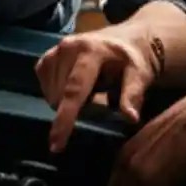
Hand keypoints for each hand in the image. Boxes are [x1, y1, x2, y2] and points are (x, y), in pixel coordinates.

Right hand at [36, 26, 159, 152]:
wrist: (126, 39)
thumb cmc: (134, 60)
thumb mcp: (140, 75)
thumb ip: (132, 94)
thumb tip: (130, 117)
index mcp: (91, 51)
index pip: (74, 90)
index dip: (64, 119)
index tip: (56, 145)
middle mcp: (67, 47)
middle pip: (61, 97)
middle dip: (77, 108)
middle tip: (99, 98)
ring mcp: (55, 50)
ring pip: (51, 95)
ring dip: (67, 101)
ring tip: (90, 89)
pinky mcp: (47, 56)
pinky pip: (45, 86)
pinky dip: (57, 93)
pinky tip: (75, 86)